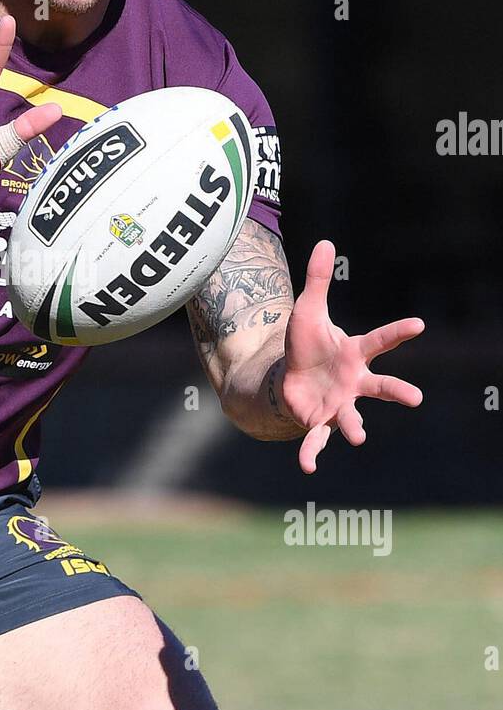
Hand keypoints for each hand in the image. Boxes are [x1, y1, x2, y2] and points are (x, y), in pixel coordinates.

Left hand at [281, 240, 424, 473]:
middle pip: (380, 387)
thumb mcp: (308, 310)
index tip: (419, 324)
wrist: (289, 376)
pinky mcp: (318, 421)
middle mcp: (353, 382)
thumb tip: (324, 242)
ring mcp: (338, 404)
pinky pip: (317, 440)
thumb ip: (317, 280)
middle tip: (415, 399)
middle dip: (397, 392)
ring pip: (352, 417)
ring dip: (355, 427)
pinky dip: (312, 454)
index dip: (399, 332)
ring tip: (360, 437)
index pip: (380, 340)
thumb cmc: (306, 345)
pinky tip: (308, 467)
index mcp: (354, 354)